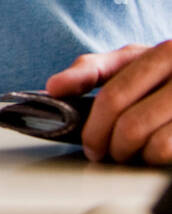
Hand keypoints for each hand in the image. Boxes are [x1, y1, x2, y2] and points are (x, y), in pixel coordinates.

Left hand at [45, 41, 171, 163]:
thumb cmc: (162, 74)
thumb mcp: (129, 62)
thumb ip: (91, 70)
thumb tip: (54, 87)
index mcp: (164, 54)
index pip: (114, 96)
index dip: (95, 127)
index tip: (89, 145)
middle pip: (131, 124)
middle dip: (110, 145)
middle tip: (104, 153)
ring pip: (153, 143)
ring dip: (134, 155)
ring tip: (129, 152)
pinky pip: (168, 151)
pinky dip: (155, 159)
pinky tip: (151, 152)